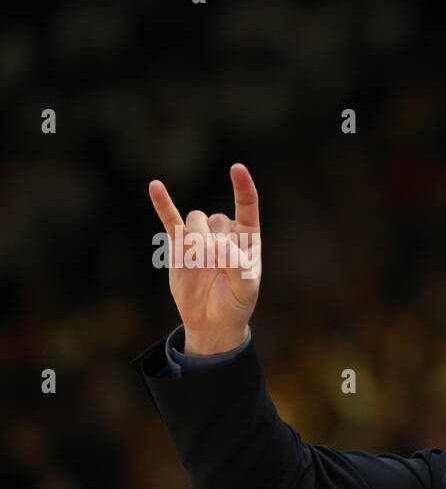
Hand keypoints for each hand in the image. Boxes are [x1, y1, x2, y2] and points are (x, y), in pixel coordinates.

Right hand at [149, 163, 262, 354]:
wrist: (212, 321)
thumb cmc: (236, 303)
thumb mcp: (246, 289)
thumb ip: (238, 267)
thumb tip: (220, 244)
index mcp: (247, 237)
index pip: (247, 205)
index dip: (242, 187)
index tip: (236, 168)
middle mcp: (225, 231)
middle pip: (215, 218)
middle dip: (213, 242)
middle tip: (217, 269)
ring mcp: (201, 236)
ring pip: (195, 220)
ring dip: (197, 241)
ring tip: (202, 266)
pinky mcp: (180, 244)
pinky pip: (170, 219)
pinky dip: (163, 203)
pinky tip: (155, 186)